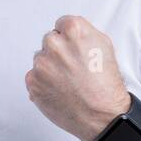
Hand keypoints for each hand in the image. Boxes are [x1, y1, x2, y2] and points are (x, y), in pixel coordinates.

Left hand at [24, 15, 131, 140]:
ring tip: (68, 82)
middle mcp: (55, 44)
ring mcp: (42, 64)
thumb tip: (68, 32)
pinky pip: (34, 76)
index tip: (74, 49)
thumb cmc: (106, 85)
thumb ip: (83, 33)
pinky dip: (43, 83)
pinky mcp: (33, 82)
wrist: (103, 116)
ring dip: (50, 68)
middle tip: (73, 68)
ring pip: (41, 59)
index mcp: (73, 30)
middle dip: (59, 52)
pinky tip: (59, 90)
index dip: (69, 39)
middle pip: (50, 41)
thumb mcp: (104, 46)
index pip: (61, 24)